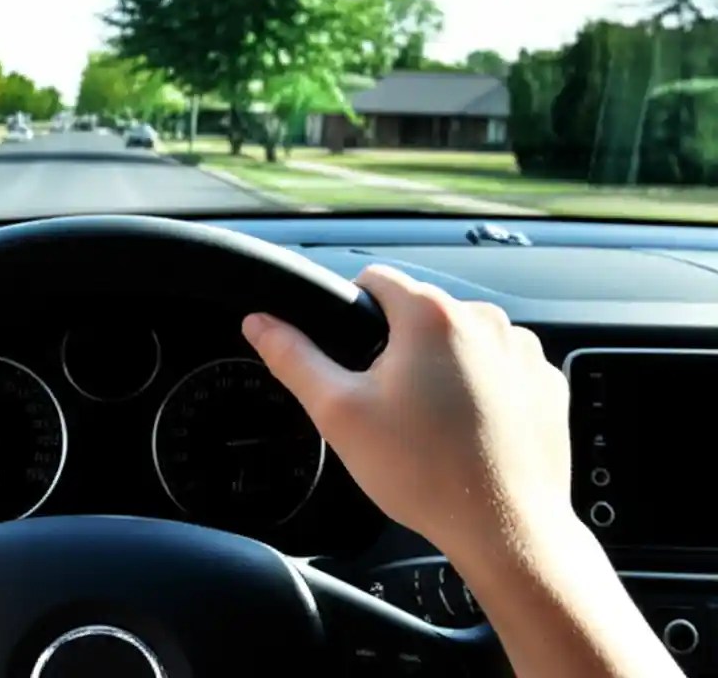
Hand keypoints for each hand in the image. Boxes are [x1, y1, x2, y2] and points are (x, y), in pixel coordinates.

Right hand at [242, 264, 572, 559]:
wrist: (503, 528)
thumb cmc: (424, 473)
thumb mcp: (338, 413)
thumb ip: (294, 359)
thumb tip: (259, 324)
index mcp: (431, 316)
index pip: (375, 279)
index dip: (352, 314)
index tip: (353, 359)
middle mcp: (486, 320)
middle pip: (419, 313)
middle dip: (398, 349)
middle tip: (389, 406)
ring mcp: (524, 351)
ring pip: (461, 341)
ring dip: (442, 368)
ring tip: (431, 424)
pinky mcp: (546, 382)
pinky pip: (500, 369)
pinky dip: (482, 390)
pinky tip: (468, 431)